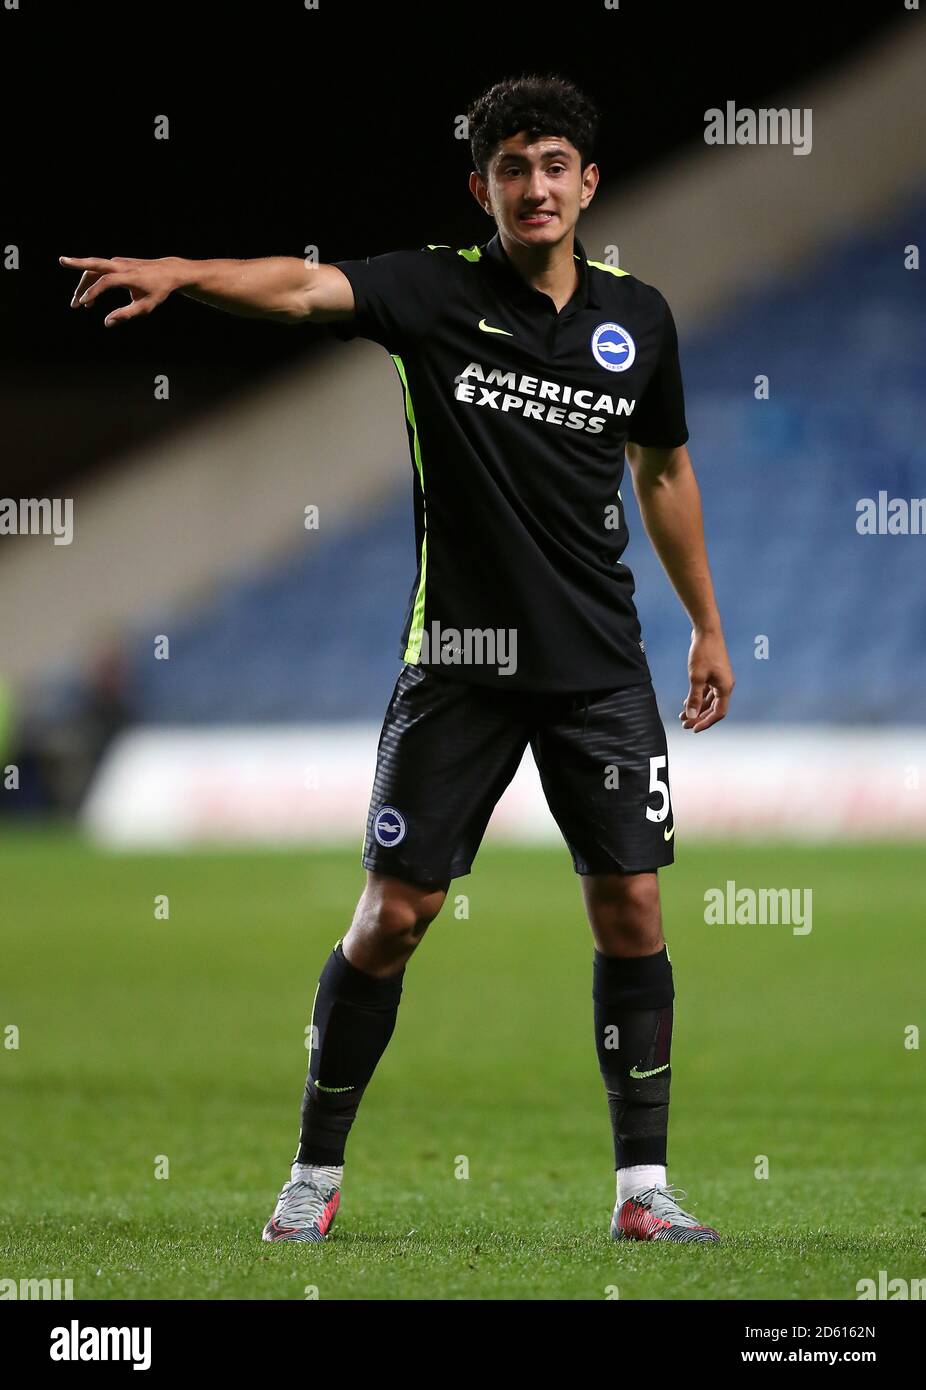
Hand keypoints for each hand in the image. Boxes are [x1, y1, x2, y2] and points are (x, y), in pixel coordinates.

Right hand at [59, 255, 180, 326]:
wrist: (168, 272)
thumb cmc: (158, 291)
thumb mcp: (145, 307)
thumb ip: (126, 314)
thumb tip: (106, 323)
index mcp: (130, 276)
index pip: (107, 281)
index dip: (93, 291)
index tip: (83, 303)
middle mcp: (122, 266)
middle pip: (96, 263)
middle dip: (77, 262)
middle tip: (62, 261)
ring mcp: (119, 263)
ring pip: (95, 269)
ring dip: (83, 284)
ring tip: (77, 304)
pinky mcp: (118, 264)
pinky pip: (100, 271)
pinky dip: (91, 282)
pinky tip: (89, 299)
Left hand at [680, 628, 733, 731]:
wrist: (707, 631)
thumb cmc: (703, 652)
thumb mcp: (696, 677)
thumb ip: (694, 698)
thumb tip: (691, 715)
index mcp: (725, 688)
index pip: (718, 712)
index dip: (706, 722)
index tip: (693, 729)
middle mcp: (725, 685)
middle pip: (714, 708)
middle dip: (699, 717)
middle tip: (685, 725)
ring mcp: (719, 679)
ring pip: (709, 700)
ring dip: (697, 708)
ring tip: (682, 715)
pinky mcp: (713, 673)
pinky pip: (706, 691)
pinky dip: (697, 697)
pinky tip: (686, 702)